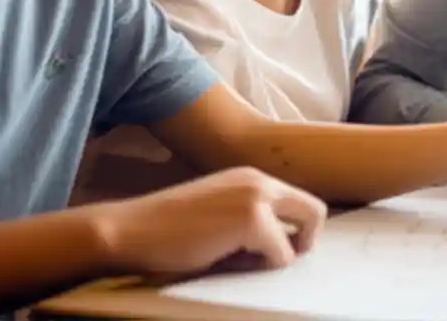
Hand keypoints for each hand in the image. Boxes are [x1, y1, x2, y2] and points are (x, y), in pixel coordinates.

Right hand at [89, 167, 327, 274]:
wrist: (131, 230)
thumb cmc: (167, 231)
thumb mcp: (219, 214)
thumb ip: (252, 219)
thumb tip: (288, 247)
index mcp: (250, 177)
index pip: (299, 201)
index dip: (297, 231)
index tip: (277, 250)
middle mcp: (258, 180)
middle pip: (315, 212)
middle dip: (304, 242)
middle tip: (275, 261)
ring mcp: (257, 197)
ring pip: (298, 240)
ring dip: (271, 258)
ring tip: (233, 259)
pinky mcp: (252, 219)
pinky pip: (279, 258)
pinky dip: (256, 269)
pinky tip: (223, 260)